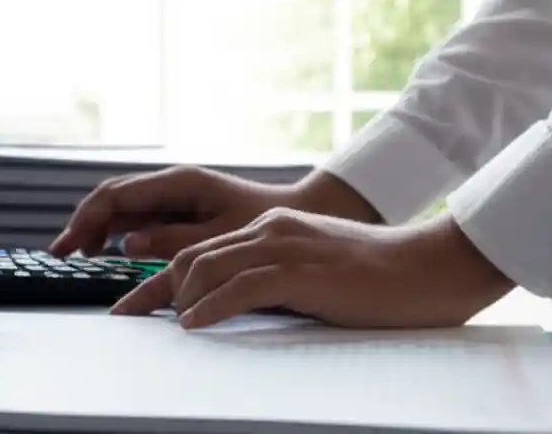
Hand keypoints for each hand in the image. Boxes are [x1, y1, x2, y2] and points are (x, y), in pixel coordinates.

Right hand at [48, 166, 294, 258]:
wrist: (299, 213)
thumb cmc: (264, 223)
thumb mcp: (221, 236)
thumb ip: (174, 240)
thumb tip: (128, 243)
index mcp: (179, 182)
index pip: (116, 194)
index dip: (86, 219)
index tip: (68, 245)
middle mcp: (171, 184)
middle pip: (112, 197)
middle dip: (83, 222)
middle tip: (60, 253)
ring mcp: (173, 195)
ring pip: (121, 207)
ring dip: (97, 227)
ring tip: (77, 255)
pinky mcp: (178, 209)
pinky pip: (138, 217)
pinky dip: (116, 231)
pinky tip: (106, 251)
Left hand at [111, 208, 512, 328]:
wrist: (426, 268)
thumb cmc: (375, 280)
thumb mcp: (314, 273)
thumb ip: (275, 281)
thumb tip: (234, 309)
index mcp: (271, 227)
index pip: (200, 249)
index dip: (160, 278)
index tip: (134, 306)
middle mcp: (270, 228)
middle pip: (191, 255)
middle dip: (151, 288)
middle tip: (125, 317)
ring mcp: (285, 245)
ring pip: (207, 267)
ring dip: (174, 299)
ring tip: (156, 325)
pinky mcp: (301, 271)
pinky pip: (240, 287)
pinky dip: (209, 307)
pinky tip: (192, 324)